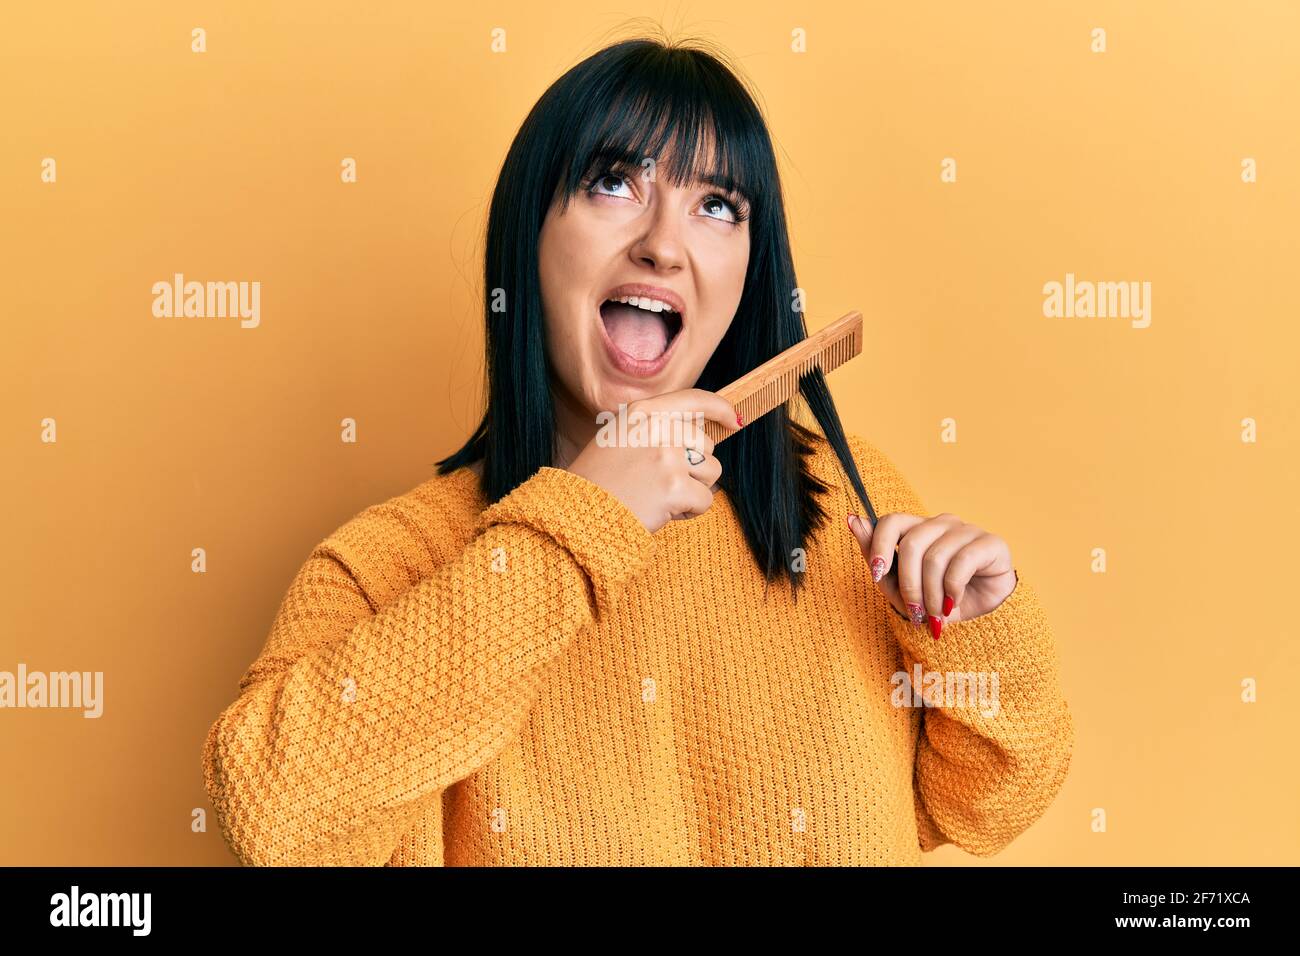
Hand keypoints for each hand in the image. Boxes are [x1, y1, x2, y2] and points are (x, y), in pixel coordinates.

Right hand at [565, 388, 737, 533]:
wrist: (577, 514)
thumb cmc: (598, 482)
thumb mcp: (618, 438)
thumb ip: (654, 429)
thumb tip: (701, 436)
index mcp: (643, 412)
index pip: (694, 400)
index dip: (720, 409)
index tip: (734, 420)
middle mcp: (657, 428)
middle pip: (706, 445)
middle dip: (693, 467)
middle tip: (659, 482)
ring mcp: (667, 456)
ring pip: (711, 472)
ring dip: (693, 490)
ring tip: (658, 496)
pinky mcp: (674, 486)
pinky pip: (706, 500)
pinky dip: (690, 511)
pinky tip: (663, 511)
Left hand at [846, 512, 1017, 639]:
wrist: (979, 615)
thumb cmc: (935, 598)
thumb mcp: (898, 587)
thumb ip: (876, 556)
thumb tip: (852, 519)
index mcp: (918, 528)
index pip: (891, 521)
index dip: (879, 546)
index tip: (876, 575)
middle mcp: (941, 523)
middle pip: (912, 544)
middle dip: (909, 585)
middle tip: (914, 612)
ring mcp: (967, 530)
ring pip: (935, 557)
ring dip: (932, 595)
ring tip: (936, 614)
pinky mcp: (991, 543)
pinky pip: (961, 563)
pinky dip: (953, 590)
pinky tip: (954, 602)